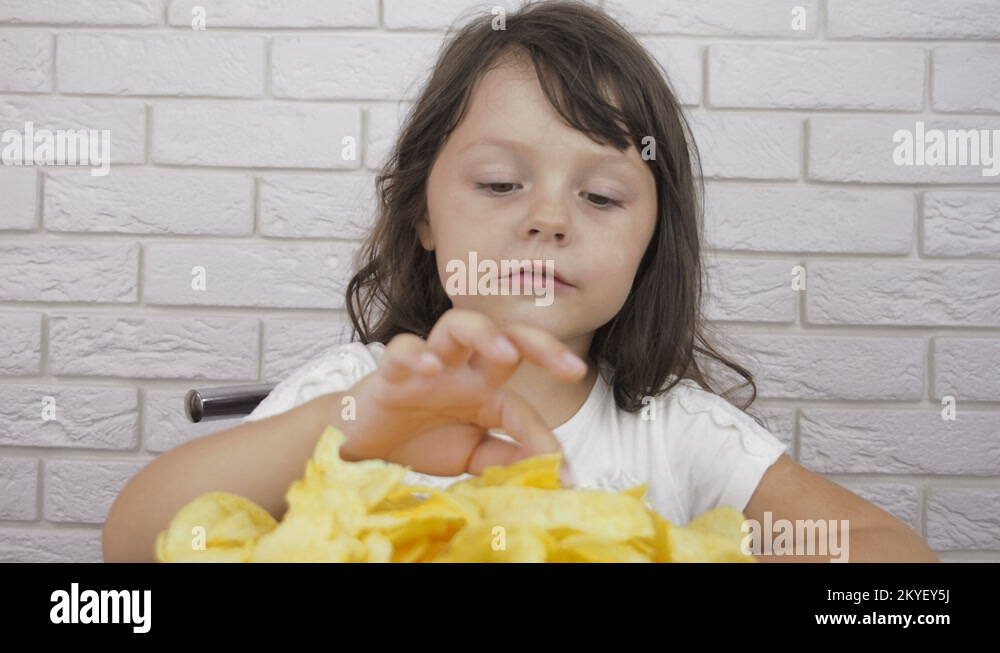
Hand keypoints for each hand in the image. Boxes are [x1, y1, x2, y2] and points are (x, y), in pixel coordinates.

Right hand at [334, 308, 586, 484]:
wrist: (364, 444)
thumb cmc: (421, 439)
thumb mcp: (473, 455)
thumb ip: (511, 458)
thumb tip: (558, 475)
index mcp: (486, 389)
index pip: (522, 405)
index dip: (543, 436)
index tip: (560, 470)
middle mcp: (464, 369)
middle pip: (507, 336)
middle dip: (541, 344)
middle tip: (570, 366)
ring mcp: (429, 365)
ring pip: (457, 324)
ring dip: (484, 333)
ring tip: (506, 353)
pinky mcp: (391, 371)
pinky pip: (401, 348)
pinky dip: (416, 354)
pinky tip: (430, 368)